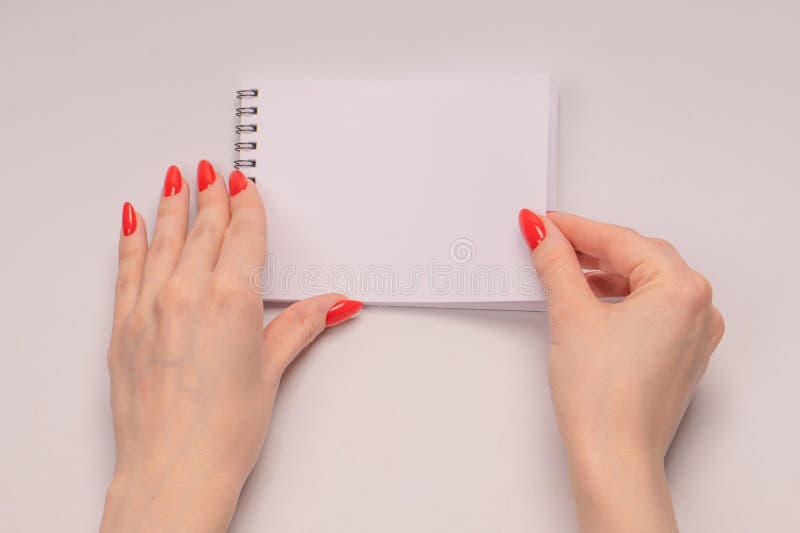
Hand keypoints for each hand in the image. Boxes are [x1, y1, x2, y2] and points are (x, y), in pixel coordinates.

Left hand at [100, 161, 361, 532]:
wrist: (173, 470)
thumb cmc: (224, 431)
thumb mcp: (271, 371)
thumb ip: (299, 327)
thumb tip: (333, 305)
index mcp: (232, 300)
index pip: (242, 235)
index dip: (245, 205)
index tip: (243, 185)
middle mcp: (187, 293)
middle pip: (204, 230)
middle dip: (211, 196)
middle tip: (211, 170)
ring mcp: (150, 306)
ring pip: (164, 240)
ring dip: (172, 206)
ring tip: (175, 180)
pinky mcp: (123, 325)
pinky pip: (127, 268)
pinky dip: (131, 240)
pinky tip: (133, 221)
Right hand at [519, 209, 723, 532]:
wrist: (614, 458)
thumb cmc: (604, 398)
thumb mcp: (571, 315)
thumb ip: (556, 264)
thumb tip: (543, 233)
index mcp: (681, 289)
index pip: (620, 241)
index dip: (576, 228)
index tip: (545, 221)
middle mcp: (698, 307)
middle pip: (638, 256)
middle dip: (591, 248)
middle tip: (550, 242)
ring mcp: (695, 333)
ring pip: (646, 281)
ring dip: (605, 273)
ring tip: (564, 272)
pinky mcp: (683, 353)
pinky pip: (653, 308)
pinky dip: (621, 298)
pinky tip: (590, 301)